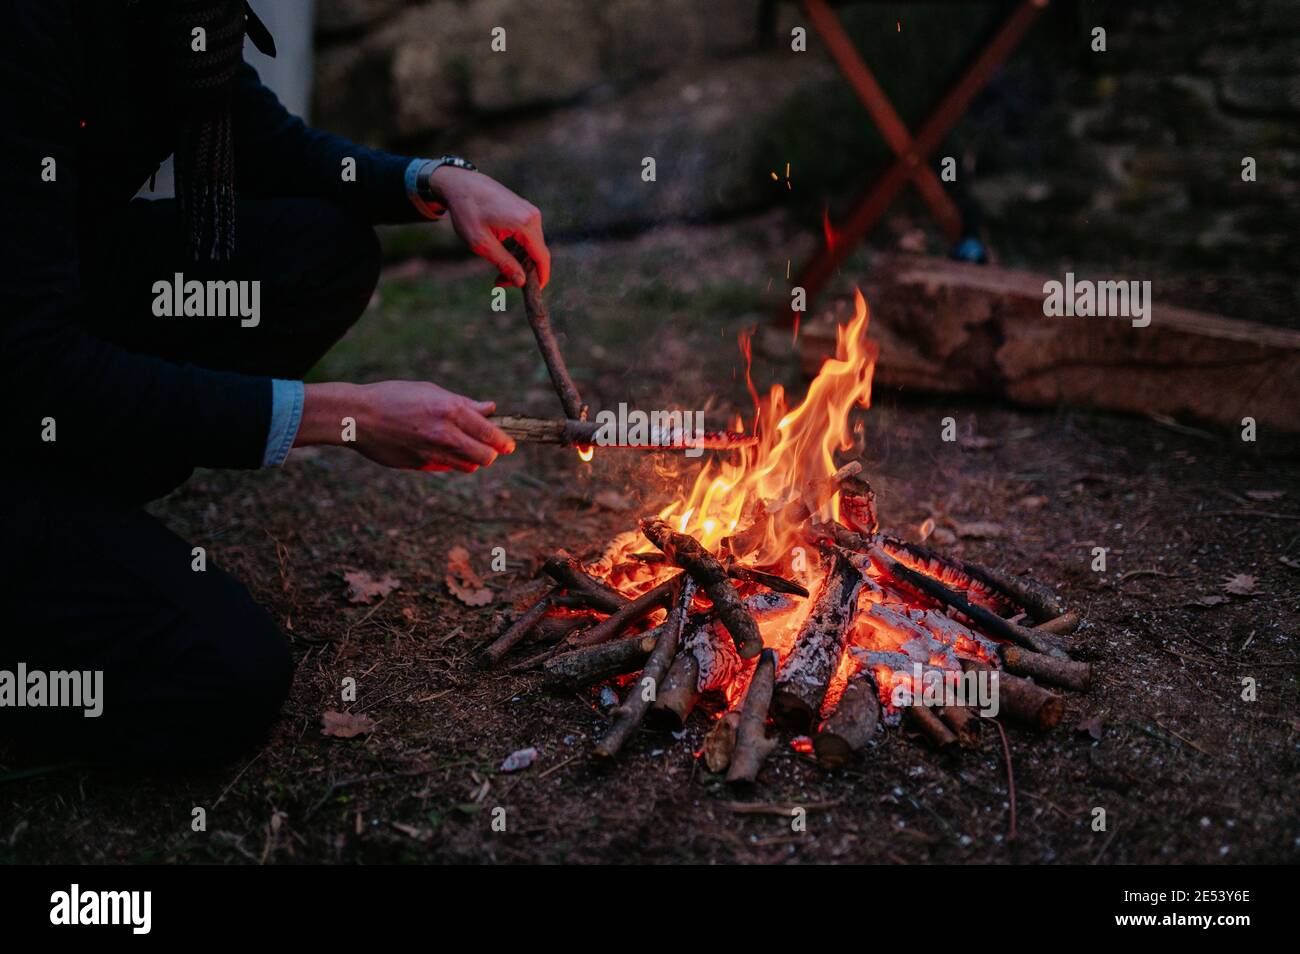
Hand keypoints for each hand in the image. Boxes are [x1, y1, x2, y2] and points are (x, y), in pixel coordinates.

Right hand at [297, 381, 514, 472]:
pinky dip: (450, 463)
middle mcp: (445, 434)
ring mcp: (432, 452)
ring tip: (466, 449)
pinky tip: (443, 452)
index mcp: (450, 410)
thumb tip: (490, 409)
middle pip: (485, 457)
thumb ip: (463, 403)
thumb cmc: (394, 396)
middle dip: (491, 454)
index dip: (504, 442)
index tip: (509, 445)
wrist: (357, 416)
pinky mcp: (420, 465)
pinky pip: (445, 468)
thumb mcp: (431, 391)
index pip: (490, 433)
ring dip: (472, 460)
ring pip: (468, 466)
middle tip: (490, 449)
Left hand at [428, 166, 549, 287]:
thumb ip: (504, 263)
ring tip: (497, 269)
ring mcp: (529, 211)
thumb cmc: (467, 211)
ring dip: (519, 260)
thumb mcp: (482, 243)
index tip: (531, 293)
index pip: (542, 258)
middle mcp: (533, 216)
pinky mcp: (523, 210)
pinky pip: (527, 235)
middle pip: (537, 253)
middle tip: (499, 282)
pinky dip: (517, 248)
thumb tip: (521, 282)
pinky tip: (501, 252)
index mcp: (525, 224)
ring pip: (532, 245)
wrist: (459, 183)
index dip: (540, 278)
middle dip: (523, 271)